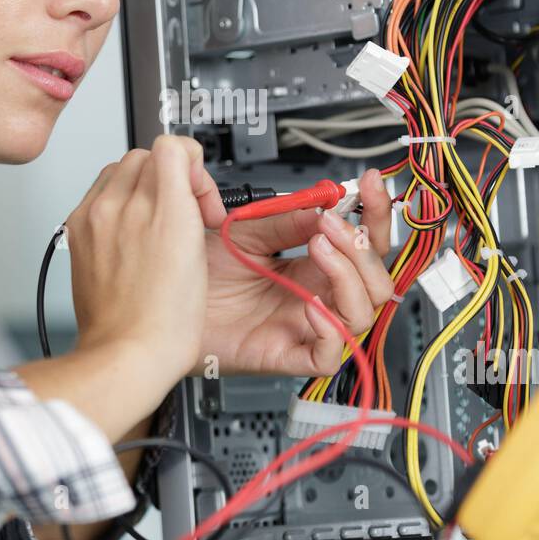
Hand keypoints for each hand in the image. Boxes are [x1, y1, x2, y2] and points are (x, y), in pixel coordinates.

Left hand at [63, 135, 223, 383]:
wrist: (127, 351)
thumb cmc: (167, 320)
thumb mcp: (197, 252)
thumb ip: (189, 203)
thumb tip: (183, 178)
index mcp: (162, 211)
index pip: (171, 145)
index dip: (191, 160)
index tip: (197, 185)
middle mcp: (122, 207)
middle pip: (146, 154)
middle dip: (168, 173)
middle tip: (182, 205)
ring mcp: (95, 217)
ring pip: (120, 169)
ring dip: (141, 183)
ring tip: (155, 216)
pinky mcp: (77, 231)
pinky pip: (98, 193)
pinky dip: (116, 200)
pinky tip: (131, 228)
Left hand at [197, 168, 394, 376]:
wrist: (160, 299)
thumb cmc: (197, 273)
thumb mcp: (245, 231)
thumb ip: (286, 218)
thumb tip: (324, 205)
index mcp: (312, 267)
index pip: (365, 245)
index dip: (375, 213)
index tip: (369, 183)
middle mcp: (316, 296)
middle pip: (377, 281)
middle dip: (364, 246)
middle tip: (330, 222)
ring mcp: (304, 327)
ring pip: (363, 315)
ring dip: (348, 275)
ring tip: (317, 247)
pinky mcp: (286, 356)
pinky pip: (329, 354)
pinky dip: (329, 328)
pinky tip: (310, 303)